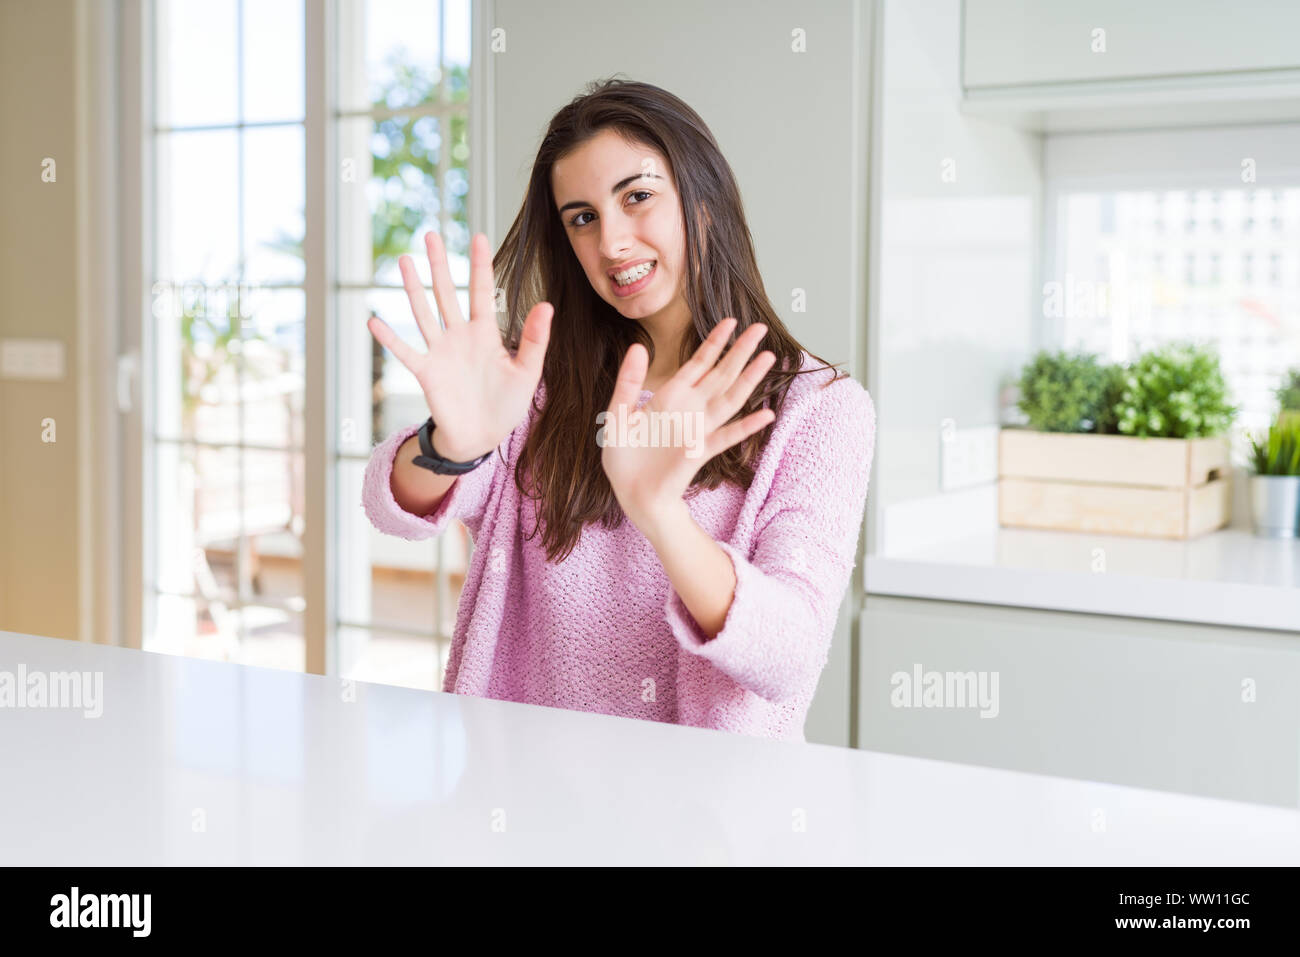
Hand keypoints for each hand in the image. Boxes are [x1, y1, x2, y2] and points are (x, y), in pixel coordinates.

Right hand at [366, 231, 552, 460]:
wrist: (483, 437)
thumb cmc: (507, 404)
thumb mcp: (527, 372)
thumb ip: (534, 340)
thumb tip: (547, 305)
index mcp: (485, 334)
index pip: (481, 291)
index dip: (480, 265)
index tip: (479, 236)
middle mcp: (460, 336)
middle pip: (446, 293)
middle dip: (440, 264)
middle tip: (431, 234)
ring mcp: (440, 351)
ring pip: (424, 312)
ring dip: (413, 288)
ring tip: (404, 260)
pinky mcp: (426, 372)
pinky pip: (405, 351)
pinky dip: (389, 338)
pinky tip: (374, 320)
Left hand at [600, 318, 775, 530]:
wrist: (630, 492)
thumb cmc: (624, 456)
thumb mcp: (619, 413)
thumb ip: (628, 382)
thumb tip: (638, 346)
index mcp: (671, 396)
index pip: (699, 363)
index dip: (715, 342)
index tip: (732, 321)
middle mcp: (690, 409)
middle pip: (721, 374)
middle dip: (740, 352)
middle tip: (760, 328)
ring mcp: (698, 429)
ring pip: (730, 399)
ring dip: (749, 380)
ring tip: (768, 358)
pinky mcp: (700, 451)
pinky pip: (726, 436)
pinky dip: (746, 426)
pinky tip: (765, 415)